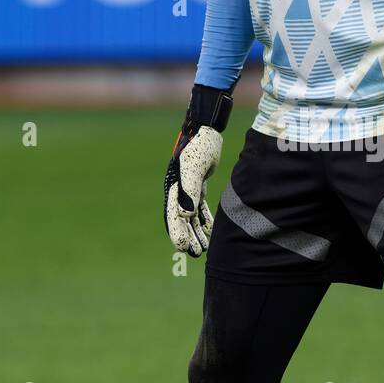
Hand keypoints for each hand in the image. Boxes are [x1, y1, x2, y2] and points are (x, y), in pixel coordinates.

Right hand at [163, 84, 233, 254]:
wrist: (205, 128)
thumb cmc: (199, 145)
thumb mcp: (194, 167)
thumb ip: (190, 190)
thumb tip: (187, 213)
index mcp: (174, 188)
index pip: (174, 216)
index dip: (177, 233)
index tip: (182, 249)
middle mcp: (178, 190)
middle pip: (181, 219)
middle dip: (187, 237)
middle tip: (194, 254)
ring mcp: (187, 188)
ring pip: (191, 216)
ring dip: (196, 231)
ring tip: (202, 249)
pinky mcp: (198, 185)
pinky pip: (200, 207)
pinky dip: (204, 219)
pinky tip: (209, 232)